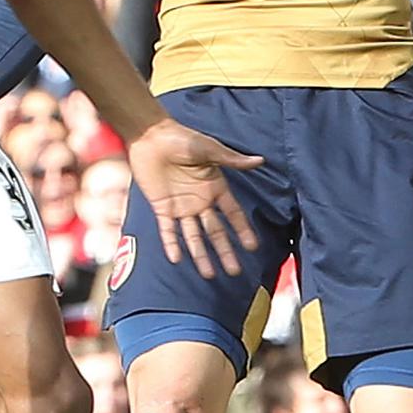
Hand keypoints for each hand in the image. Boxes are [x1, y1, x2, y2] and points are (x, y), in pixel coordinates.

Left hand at [125, 119, 263, 278]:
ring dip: (201, 255)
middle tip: (235, 272)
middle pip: (215, 231)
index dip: (243, 230)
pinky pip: (168, 230)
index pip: (233, 214)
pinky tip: (176, 259)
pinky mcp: (162, 208)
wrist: (151, 137)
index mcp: (214, 187)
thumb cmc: (182, 139)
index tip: (253, 247)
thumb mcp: (209, 149)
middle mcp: (200, 201)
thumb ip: (232, 160)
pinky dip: (171, 244)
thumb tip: (260, 160)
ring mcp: (181, 206)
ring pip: (193, 236)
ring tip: (209, 275)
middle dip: (225, 251)